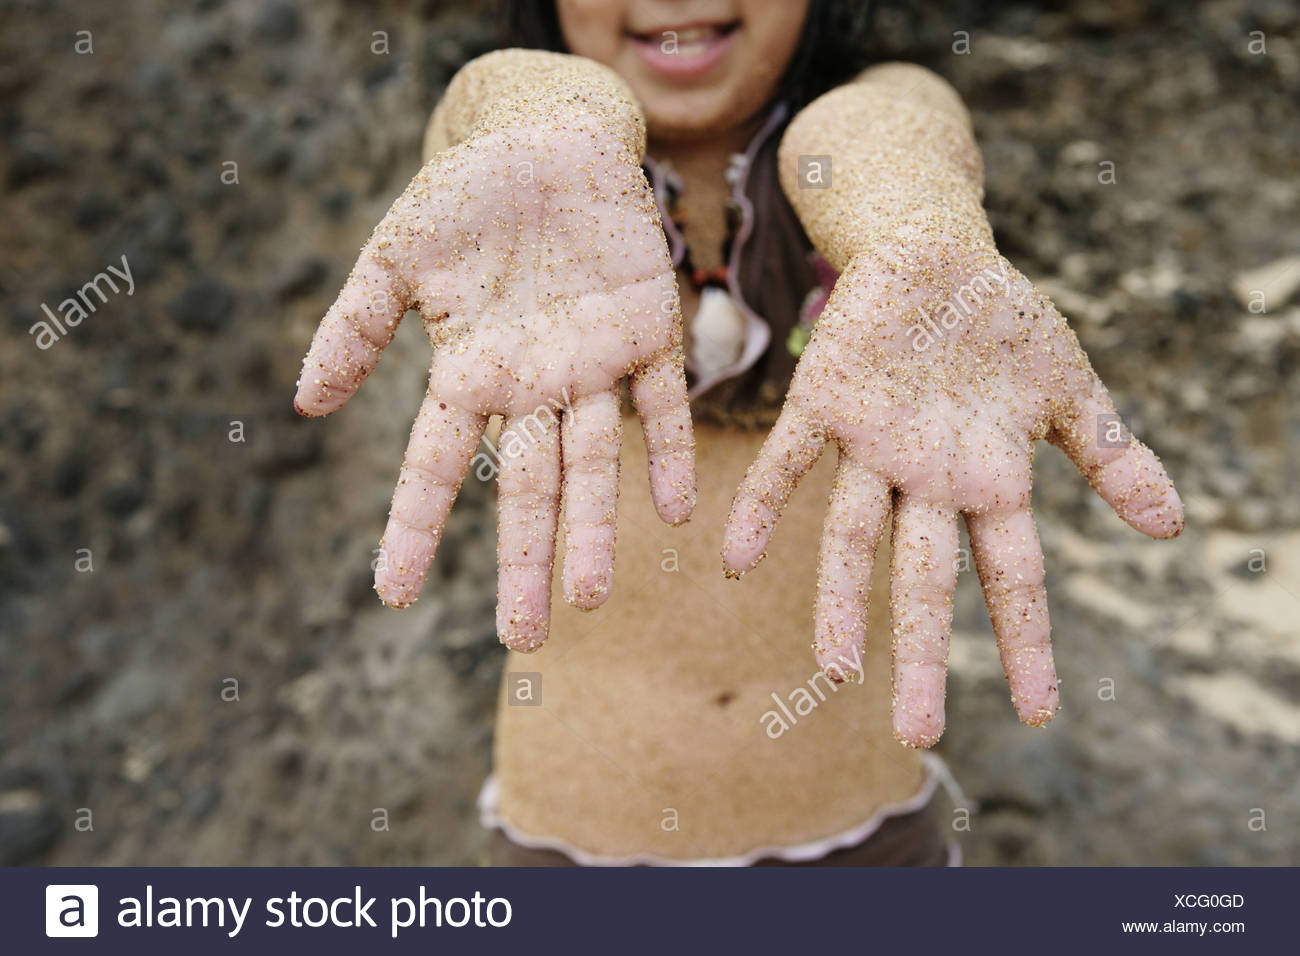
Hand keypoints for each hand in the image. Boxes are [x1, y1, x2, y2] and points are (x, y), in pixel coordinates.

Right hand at [295, 117, 693, 649]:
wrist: (550, 138)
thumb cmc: (468, 195)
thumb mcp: (398, 253)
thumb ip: (356, 326)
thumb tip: (302, 407)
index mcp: (470, 372)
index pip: (435, 465)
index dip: (414, 527)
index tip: (391, 594)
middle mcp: (532, 386)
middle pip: (526, 488)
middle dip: (525, 559)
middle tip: (524, 638)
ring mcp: (592, 366)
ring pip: (594, 462)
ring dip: (596, 526)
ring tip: (594, 596)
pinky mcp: (649, 334)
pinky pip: (663, 405)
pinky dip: (672, 453)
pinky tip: (678, 511)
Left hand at [721, 245, 1182, 746]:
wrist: (937, 250)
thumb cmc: (1003, 325)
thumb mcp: (1068, 389)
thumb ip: (1111, 457)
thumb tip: (1172, 526)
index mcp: (990, 479)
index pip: (1014, 576)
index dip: (1026, 643)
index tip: (1037, 714)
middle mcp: (927, 478)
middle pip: (926, 578)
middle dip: (922, 653)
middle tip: (914, 733)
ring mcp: (872, 446)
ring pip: (853, 535)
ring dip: (841, 602)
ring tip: (832, 673)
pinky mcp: (824, 401)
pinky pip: (787, 460)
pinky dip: (761, 505)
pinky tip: (734, 558)